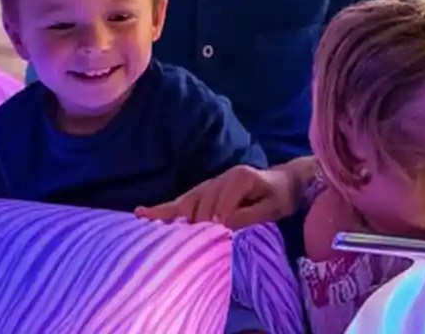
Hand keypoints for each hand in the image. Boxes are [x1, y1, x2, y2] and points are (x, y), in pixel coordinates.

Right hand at [134, 164, 297, 228]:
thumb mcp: (271, 208)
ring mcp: (207, 185)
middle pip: (199, 205)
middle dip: (192, 225)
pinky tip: (141, 213)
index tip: (211, 236)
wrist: (283, 183)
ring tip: (154, 235)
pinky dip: (162, 209)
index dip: (216, 221)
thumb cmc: (279, 197)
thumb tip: (222, 226)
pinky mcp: (200, 192)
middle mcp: (219, 178)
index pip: (221, 204)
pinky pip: (179, 201)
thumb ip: (247, 216)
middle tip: (182, 246)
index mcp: (238, 178)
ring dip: (171, 219)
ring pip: (185, 203)